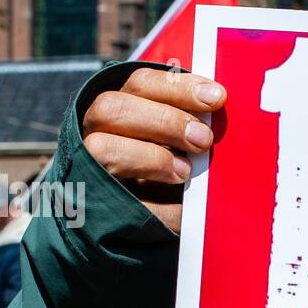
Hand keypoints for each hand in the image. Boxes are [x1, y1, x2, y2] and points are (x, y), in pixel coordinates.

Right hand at [80, 67, 224, 231]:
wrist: (152, 224)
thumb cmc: (174, 171)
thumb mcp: (185, 144)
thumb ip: (194, 125)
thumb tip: (219, 108)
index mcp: (121, 107)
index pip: (140, 83)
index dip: (178, 87)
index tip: (217, 98)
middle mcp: (96, 131)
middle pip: (112, 108)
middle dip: (165, 121)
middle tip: (204, 139)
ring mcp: (88, 165)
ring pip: (101, 148)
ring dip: (151, 157)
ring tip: (185, 172)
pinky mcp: (94, 203)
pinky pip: (115, 199)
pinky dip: (154, 205)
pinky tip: (179, 207)